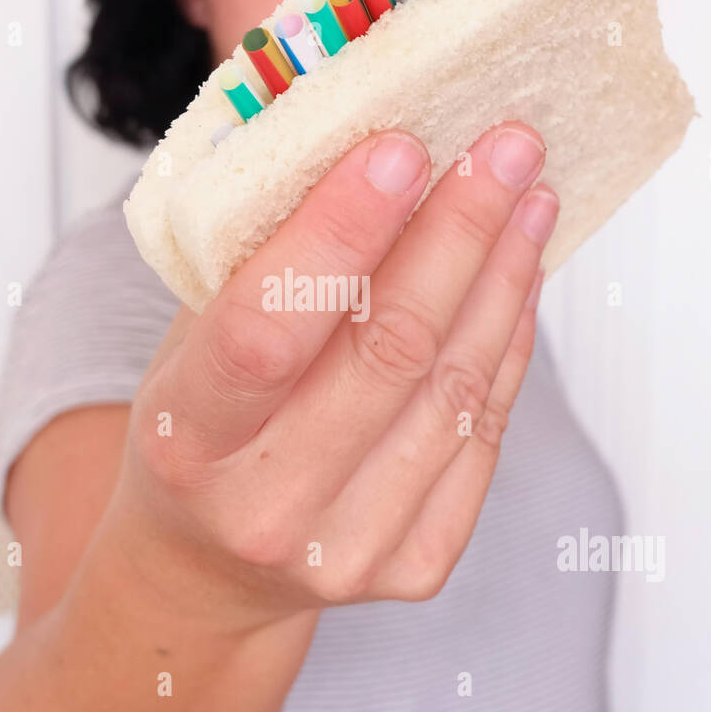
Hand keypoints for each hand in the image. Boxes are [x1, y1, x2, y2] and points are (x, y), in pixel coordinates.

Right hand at [117, 122, 557, 625]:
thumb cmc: (197, 438)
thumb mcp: (185, 348)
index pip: (267, 329)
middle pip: (388, 352)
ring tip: (525, 197)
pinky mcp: (414, 567)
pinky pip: (482, 435)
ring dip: (501, 278)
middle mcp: (265, 507)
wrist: (208, 572)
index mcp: (185, 441)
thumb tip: (350, 139)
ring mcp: (348, 548)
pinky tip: (515, 279)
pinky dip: (507, 344)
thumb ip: (253, 263)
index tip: (399, 148)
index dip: (339, 232)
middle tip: (499, 146)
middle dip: (456, 231)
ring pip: (451, 389)